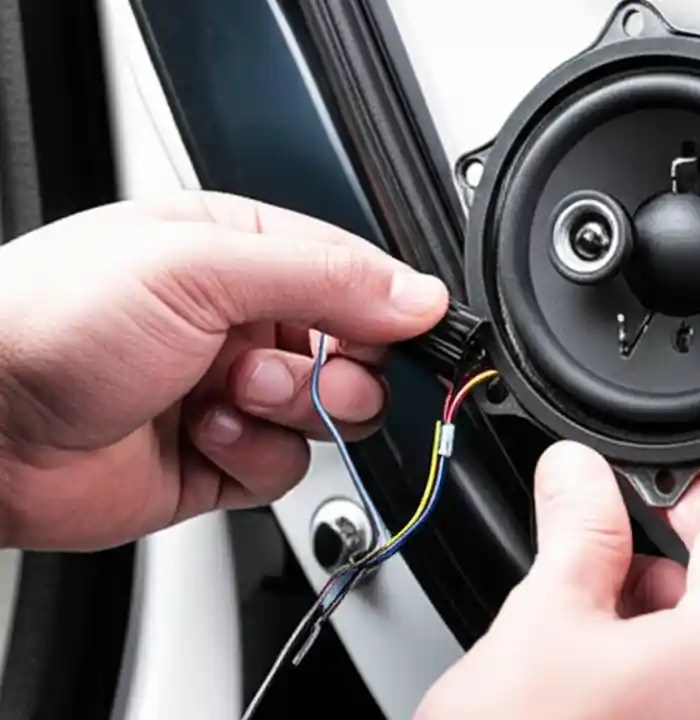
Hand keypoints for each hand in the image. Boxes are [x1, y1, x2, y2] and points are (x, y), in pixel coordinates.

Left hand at [0, 192, 446, 548]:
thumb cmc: (50, 323)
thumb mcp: (199, 268)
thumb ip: (323, 275)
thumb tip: (421, 295)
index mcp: (240, 251)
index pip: (355, 275)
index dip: (388, 309)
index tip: (407, 333)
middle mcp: (242, 320)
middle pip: (359, 352)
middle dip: (336, 370)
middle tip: (280, 368)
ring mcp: (232, 392)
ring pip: (331, 416)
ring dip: (289, 411)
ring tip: (227, 396)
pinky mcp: (219, 459)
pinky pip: (286, 467)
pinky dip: (252, 457)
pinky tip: (202, 436)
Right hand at [419, 442, 699, 719]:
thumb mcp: (544, 629)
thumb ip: (576, 534)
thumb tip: (579, 474)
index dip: (685, 490)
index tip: (647, 479)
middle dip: (645, 576)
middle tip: (579, 571)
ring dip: (639, 639)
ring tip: (565, 657)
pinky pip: (693, 711)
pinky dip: (646, 693)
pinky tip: (582, 706)